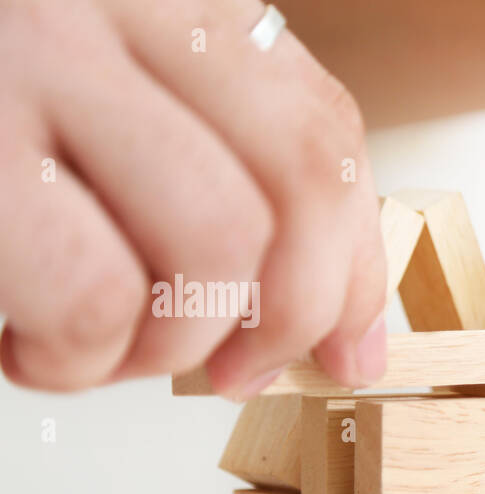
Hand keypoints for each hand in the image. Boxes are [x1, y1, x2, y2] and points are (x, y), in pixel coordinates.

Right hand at [0, 0, 386, 396]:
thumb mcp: (89, 109)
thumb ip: (206, 172)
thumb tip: (346, 327)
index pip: (320, 127)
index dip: (354, 263)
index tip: (351, 349)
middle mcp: (96, 0)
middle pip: (299, 180)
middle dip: (284, 314)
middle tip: (221, 369)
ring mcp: (15, 54)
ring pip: (212, 239)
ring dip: (163, 341)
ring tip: (80, 347)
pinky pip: (89, 286)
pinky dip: (74, 353)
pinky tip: (17, 350)